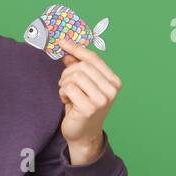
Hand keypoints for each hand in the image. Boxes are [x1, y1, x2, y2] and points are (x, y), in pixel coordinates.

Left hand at [57, 39, 120, 162]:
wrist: (83, 134)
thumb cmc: (82, 107)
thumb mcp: (82, 85)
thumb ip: (78, 68)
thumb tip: (68, 50)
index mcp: (113, 81)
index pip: (94, 58)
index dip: (77, 48)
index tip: (62, 41)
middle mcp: (111, 89)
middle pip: (82, 66)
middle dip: (67, 73)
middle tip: (65, 85)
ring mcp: (102, 99)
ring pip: (74, 76)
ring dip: (65, 84)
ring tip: (68, 95)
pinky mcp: (89, 108)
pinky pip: (69, 88)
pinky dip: (63, 94)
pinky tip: (68, 102)